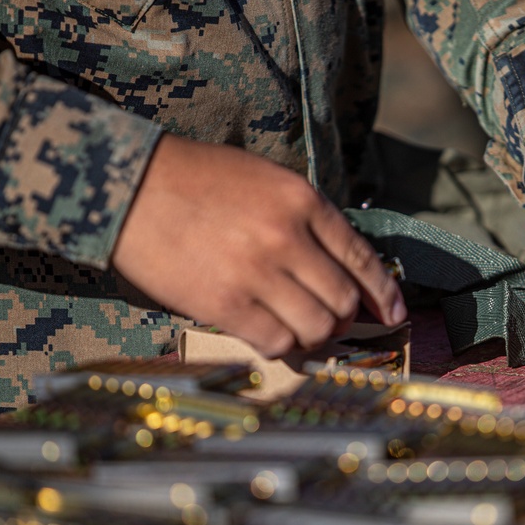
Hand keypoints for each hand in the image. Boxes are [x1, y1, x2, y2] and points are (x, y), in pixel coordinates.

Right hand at [113, 134, 405, 356]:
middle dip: (347, 319)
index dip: (383, 293)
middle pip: (344, 301)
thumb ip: (304, 218)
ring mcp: (257, 273)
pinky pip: (276, 341)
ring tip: (303, 332)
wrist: (130, 186)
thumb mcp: (264, 180)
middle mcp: (288, 237)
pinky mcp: (225, 304)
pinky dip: (282, 346)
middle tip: (333, 323)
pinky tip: (272, 336)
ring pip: (317, 328)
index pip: (361, 258)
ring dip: (316, 337)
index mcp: (302, 201)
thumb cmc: (196, 179)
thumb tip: (338, 265)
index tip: (394, 313)